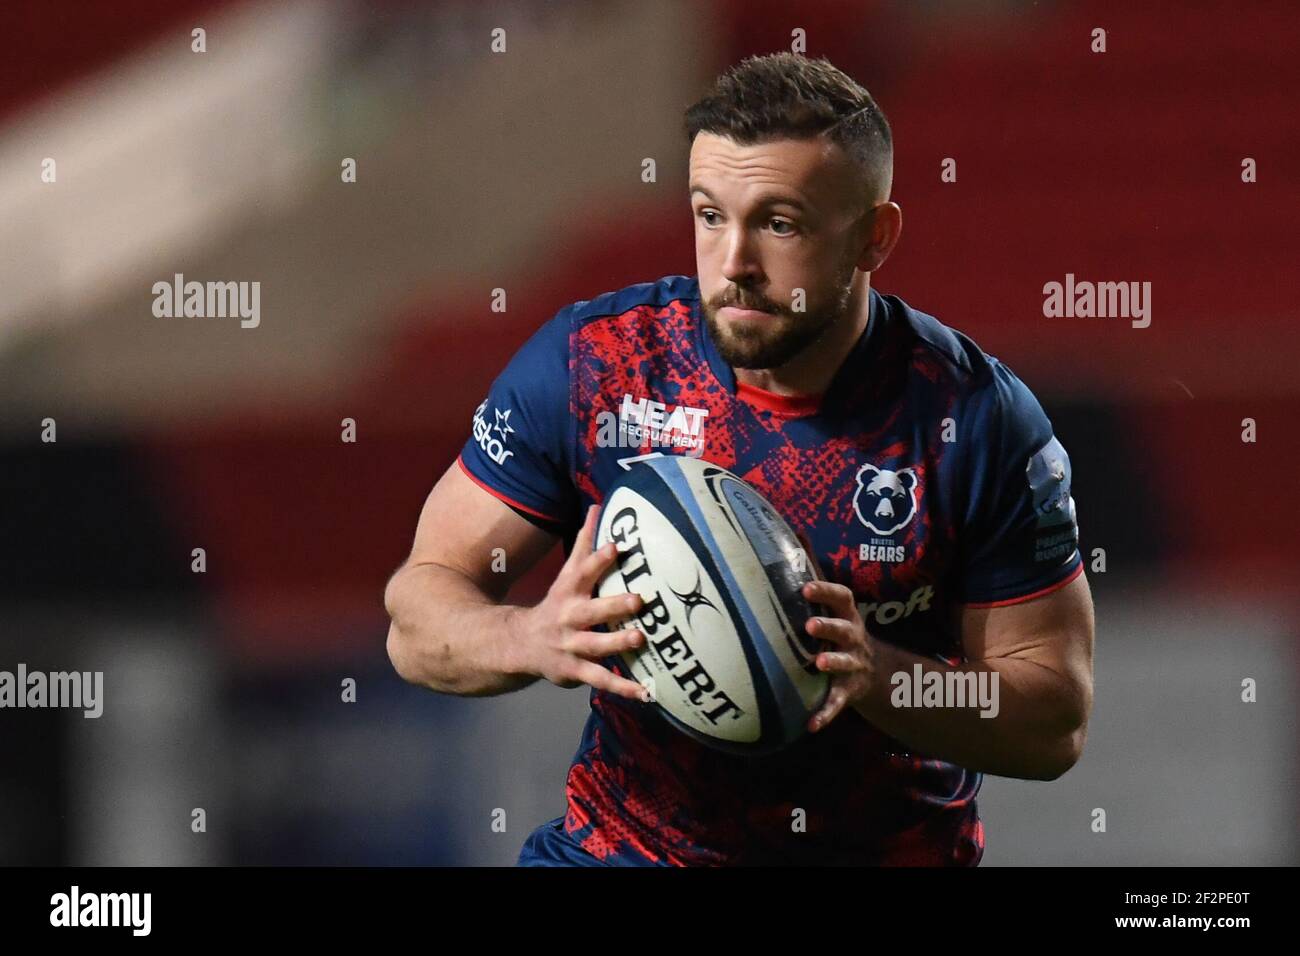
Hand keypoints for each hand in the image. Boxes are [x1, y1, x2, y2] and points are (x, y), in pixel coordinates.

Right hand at [514, 504, 651, 701]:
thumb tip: (598, 505)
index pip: (582, 571)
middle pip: (592, 611)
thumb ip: (584, 543)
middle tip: (638, 600)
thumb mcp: (566, 574)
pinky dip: (624, 687)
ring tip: (640, 639)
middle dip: (614, 606)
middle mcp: (569, 618)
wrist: (519, 645)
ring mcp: (571, 646)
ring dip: (618, 644)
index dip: (598, 559)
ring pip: (596, 647)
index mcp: (569, 592)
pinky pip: (601, 680)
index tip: (616, 546)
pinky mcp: (575, 671)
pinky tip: (646, 692)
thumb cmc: (557, 604)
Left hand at [801, 579, 876, 731]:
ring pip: (844, 664)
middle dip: (829, 627)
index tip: (806, 588)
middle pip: (845, 630)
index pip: (842, 598)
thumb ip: (817, 582)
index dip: (826, 592)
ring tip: (819, 664)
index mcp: (848, 616)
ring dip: (833, 663)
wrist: (875, 670)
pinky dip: (825, 715)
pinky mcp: (849, 691)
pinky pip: (837, 703)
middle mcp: (854, 639)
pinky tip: (811, 725)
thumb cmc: (842, 631)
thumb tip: (797, 540)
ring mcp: (853, 665)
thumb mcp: (836, 609)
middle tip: (810, 626)